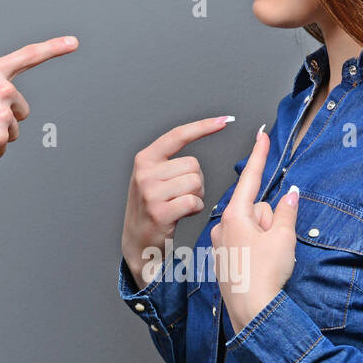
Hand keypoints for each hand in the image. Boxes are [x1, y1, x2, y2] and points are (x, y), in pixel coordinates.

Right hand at [0, 36, 77, 165]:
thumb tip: (8, 119)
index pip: (28, 56)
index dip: (53, 48)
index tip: (73, 42)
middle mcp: (2, 89)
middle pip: (20, 111)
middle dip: (4, 119)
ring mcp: (2, 113)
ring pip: (11, 133)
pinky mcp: (0, 136)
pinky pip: (1, 150)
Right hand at [121, 116, 233, 284]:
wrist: (137, 242)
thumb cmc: (152, 208)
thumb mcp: (153, 178)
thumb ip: (170, 161)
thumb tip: (201, 137)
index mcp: (144, 159)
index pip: (177, 135)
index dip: (203, 126)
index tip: (225, 120)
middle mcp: (144, 173)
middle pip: (193, 164)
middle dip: (197, 180)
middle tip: (182, 194)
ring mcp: (150, 192)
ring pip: (195, 182)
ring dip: (197, 195)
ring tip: (181, 205)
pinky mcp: (159, 211)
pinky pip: (193, 201)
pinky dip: (194, 208)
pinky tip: (182, 214)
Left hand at [211, 126, 299, 329]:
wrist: (251, 311)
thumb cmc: (264, 275)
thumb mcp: (283, 239)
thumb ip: (286, 212)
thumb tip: (290, 194)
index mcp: (235, 215)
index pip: (251, 178)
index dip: (258, 155)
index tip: (260, 134)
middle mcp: (223, 224)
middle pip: (257, 208)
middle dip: (271, 220)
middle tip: (275, 244)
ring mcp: (222, 241)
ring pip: (253, 227)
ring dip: (264, 236)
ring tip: (266, 258)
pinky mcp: (224, 256)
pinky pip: (246, 242)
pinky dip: (256, 248)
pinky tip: (258, 265)